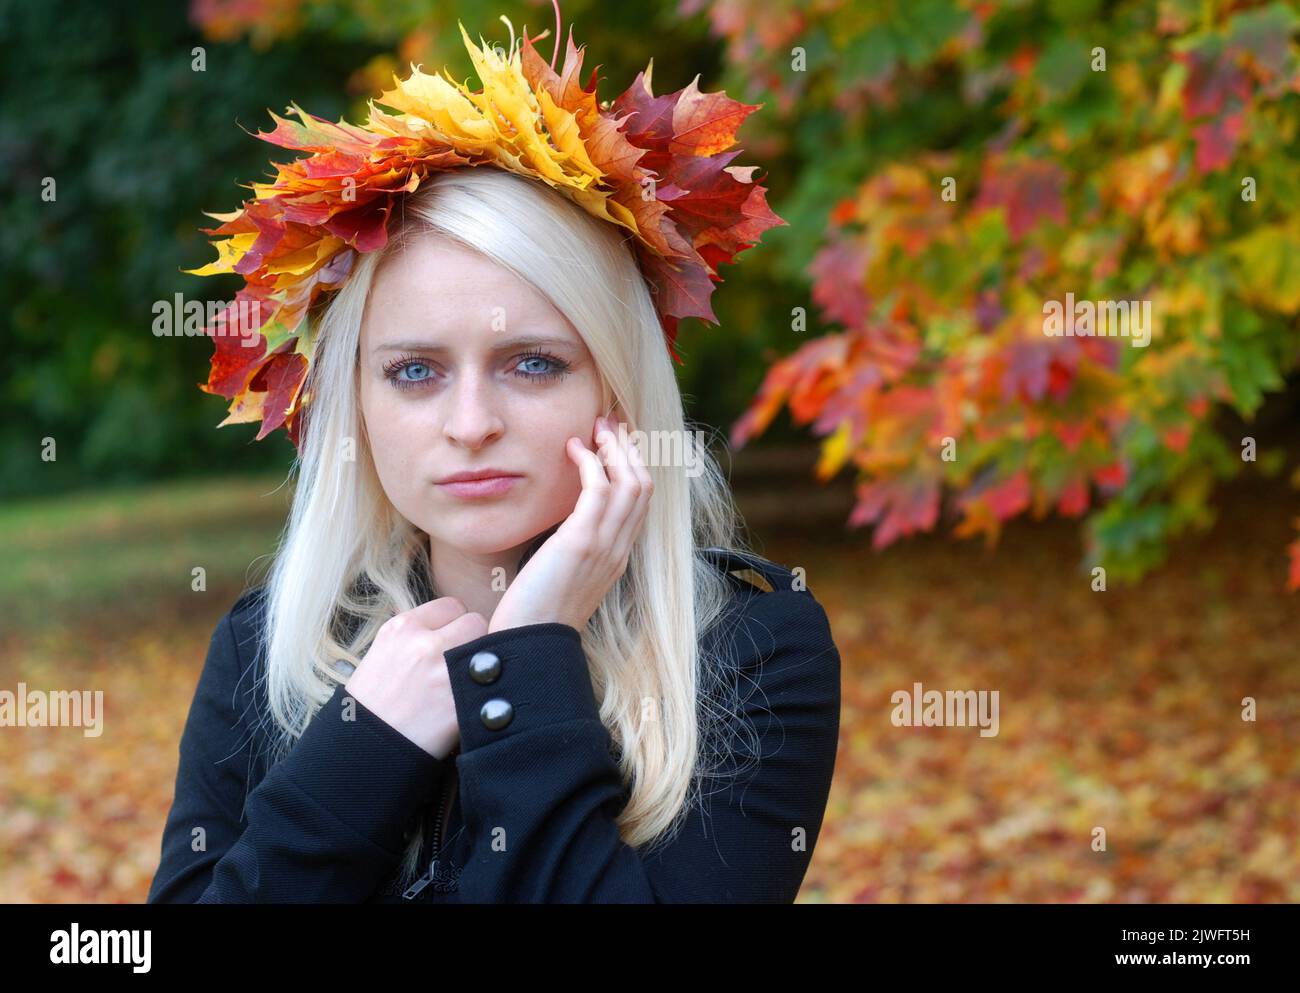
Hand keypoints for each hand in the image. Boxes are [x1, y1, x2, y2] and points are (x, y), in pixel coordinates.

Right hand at [344, 596, 487, 758]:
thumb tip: (444, 626)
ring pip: (490, 645)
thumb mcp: (382, 655)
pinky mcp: (463, 698)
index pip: (450, 606)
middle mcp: (425, 643)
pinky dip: (488, 687)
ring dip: (484, 661)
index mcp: (402, 629)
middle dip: (472, 639)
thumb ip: (413, 636)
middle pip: (474, 621)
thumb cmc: (373, 706)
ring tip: (468, 680)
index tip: (450, 641)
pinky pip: (492, 678)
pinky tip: (474, 699)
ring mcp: (446, 670)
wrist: (368, 750)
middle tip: (462, 663)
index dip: (453, 624)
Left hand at [489, 414, 653, 632]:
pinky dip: (590, 462)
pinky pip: (599, 489)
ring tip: (596, 427)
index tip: (616, 443)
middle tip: (609, 424)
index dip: (633, 468)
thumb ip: (571, 550)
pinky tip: (572, 450)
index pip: (641, 504)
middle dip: (630, 449)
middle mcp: (619, 550)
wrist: (530, 644)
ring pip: (630, 482)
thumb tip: (559, 526)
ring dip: (615, 448)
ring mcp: (605, 546)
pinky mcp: (582, 542)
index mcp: (617, 558)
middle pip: (644, 486)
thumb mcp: (562, 576)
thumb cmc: (535, 613)